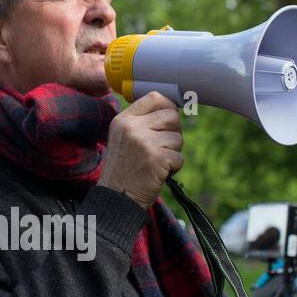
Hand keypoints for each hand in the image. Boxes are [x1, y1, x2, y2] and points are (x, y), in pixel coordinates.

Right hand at [97, 91, 183, 207]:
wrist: (116, 199)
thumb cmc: (124, 170)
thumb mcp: (123, 139)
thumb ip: (142, 122)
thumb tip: (173, 109)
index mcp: (123, 119)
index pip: (155, 97)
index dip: (168, 107)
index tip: (168, 121)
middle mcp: (132, 127)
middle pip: (171, 115)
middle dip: (173, 132)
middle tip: (161, 148)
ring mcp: (144, 142)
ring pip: (178, 137)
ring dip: (173, 152)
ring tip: (156, 163)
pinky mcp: (156, 158)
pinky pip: (179, 157)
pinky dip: (174, 168)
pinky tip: (159, 174)